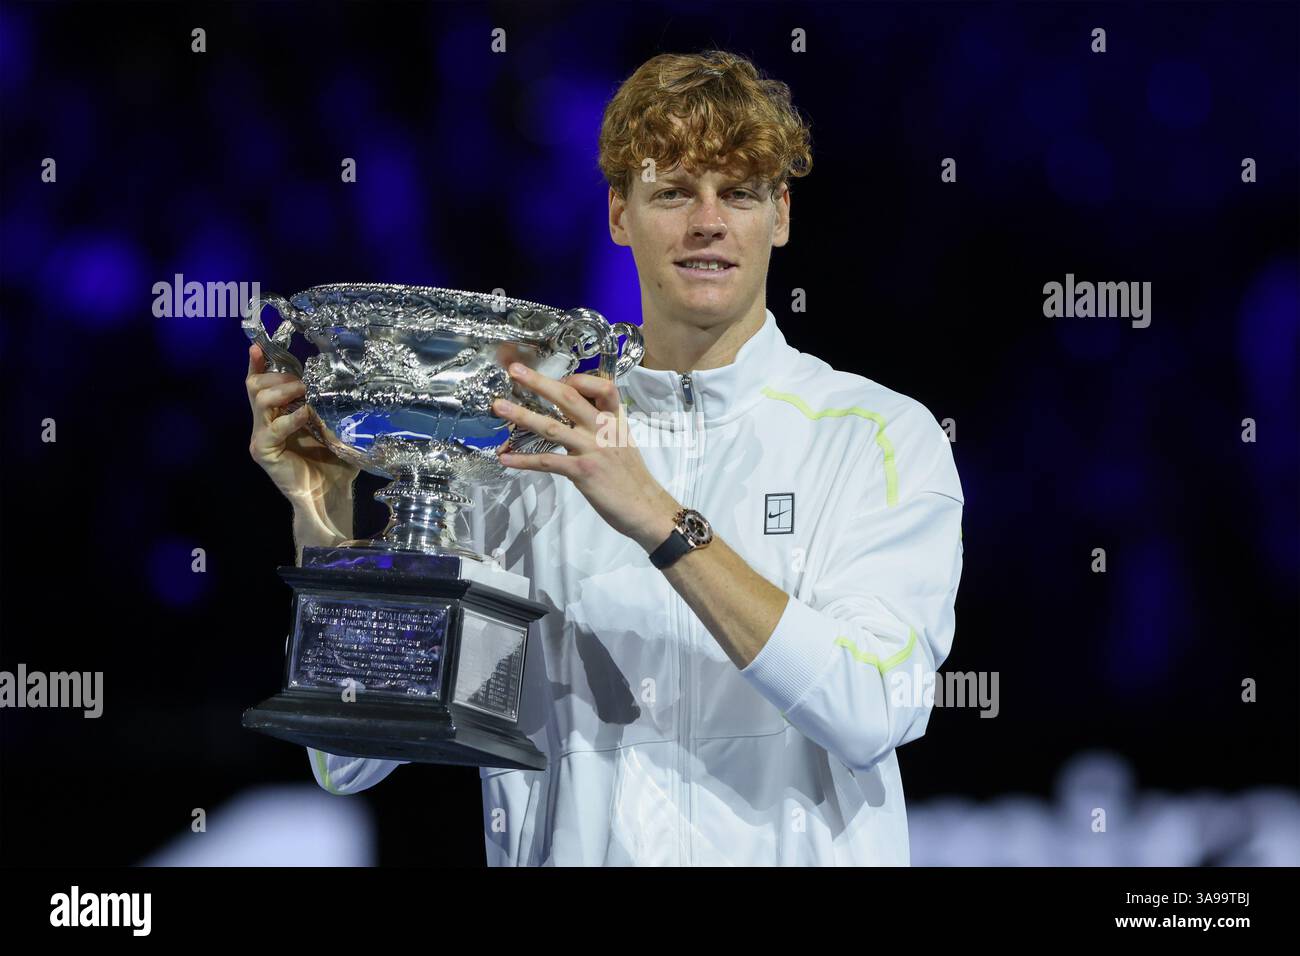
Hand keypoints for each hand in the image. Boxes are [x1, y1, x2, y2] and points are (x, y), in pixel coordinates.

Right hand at [245, 343, 358, 512]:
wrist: (330, 495)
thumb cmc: (335, 463)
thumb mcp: (336, 427)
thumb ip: (330, 407)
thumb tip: (340, 383)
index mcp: (278, 415)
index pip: (261, 384)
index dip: (258, 364)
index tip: (258, 346)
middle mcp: (265, 423)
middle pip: (255, 386)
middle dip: (277, 376)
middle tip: (302, 382)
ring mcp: (262, 437)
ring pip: (259, 400)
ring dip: (283, 391)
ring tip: (305, 393)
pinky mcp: (263, 452)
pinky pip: (270, 429)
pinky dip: (289, 419)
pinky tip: (305, 415)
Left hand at [492, 363, 678, 549]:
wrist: (645, 508)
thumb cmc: (632, 478)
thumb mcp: (623, 442)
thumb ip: (602, 427)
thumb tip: (574, 418)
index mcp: (615, 420)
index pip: (602, 386)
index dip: (579, 378)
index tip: (559, 378)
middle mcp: (603, 429)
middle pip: (569, 397)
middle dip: (539, 382)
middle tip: (515, 370)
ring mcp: (592, 449)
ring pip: (551, 426)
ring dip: (521, 415)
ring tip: (498, 406)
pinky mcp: (582, 471)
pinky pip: (547, 461)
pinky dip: (523, 460)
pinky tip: (506, 458)